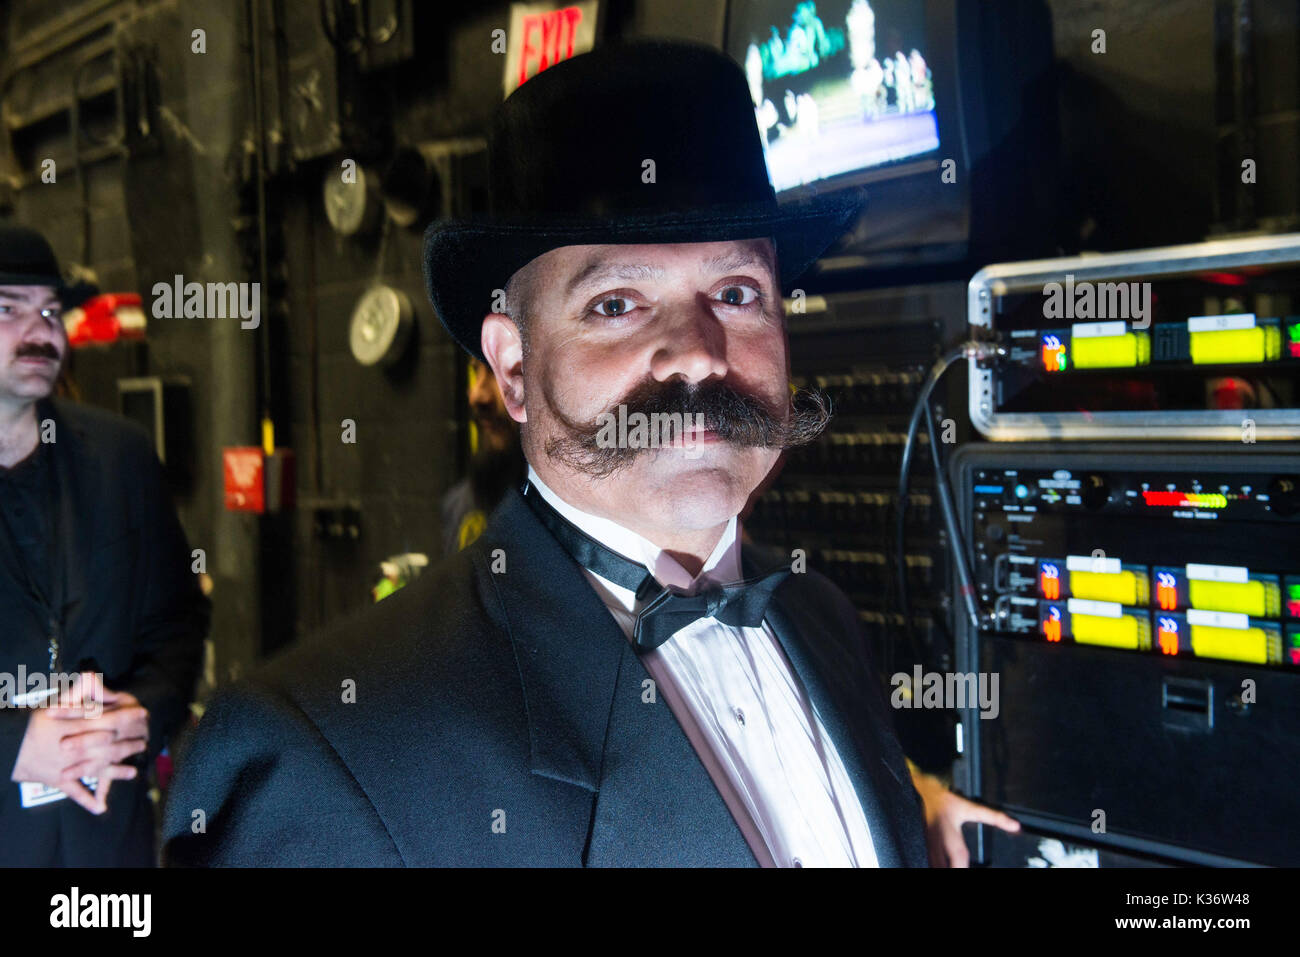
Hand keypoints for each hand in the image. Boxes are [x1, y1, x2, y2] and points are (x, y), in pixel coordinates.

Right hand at [9, 673, 148, 815]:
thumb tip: (92, 676)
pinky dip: (87, 800)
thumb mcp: (56, 703)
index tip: (144, 715)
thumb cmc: (34, 721)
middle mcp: (76, 749)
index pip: (109, 721)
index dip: (128, 718)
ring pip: (97, 770)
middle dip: (128, 745)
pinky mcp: (57, 780)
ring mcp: (67, 767)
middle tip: (145, 742)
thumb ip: (77, 692)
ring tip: (133, 772)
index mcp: (77, 728)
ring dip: (116, 772)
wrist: (8, 746)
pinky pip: (74, 792)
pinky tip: (101, 808)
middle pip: (109, 747)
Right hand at [910, 765, 1019, 867]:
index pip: (959, 859)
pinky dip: (940, 864)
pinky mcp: (924, 851)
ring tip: (959, 865)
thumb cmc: (944, 802)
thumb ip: (993, 817)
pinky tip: (947, 864)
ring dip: (946, 867)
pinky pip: (930, 862)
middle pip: (944, 867)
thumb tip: (1015, 825)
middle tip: (965, 864)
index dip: (963, 867)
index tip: (967, 865)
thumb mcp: (970, 807)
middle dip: (956, 867)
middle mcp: (938, 848)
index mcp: (951, 839)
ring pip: (935, 866)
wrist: (922, 794)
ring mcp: (929, 851)